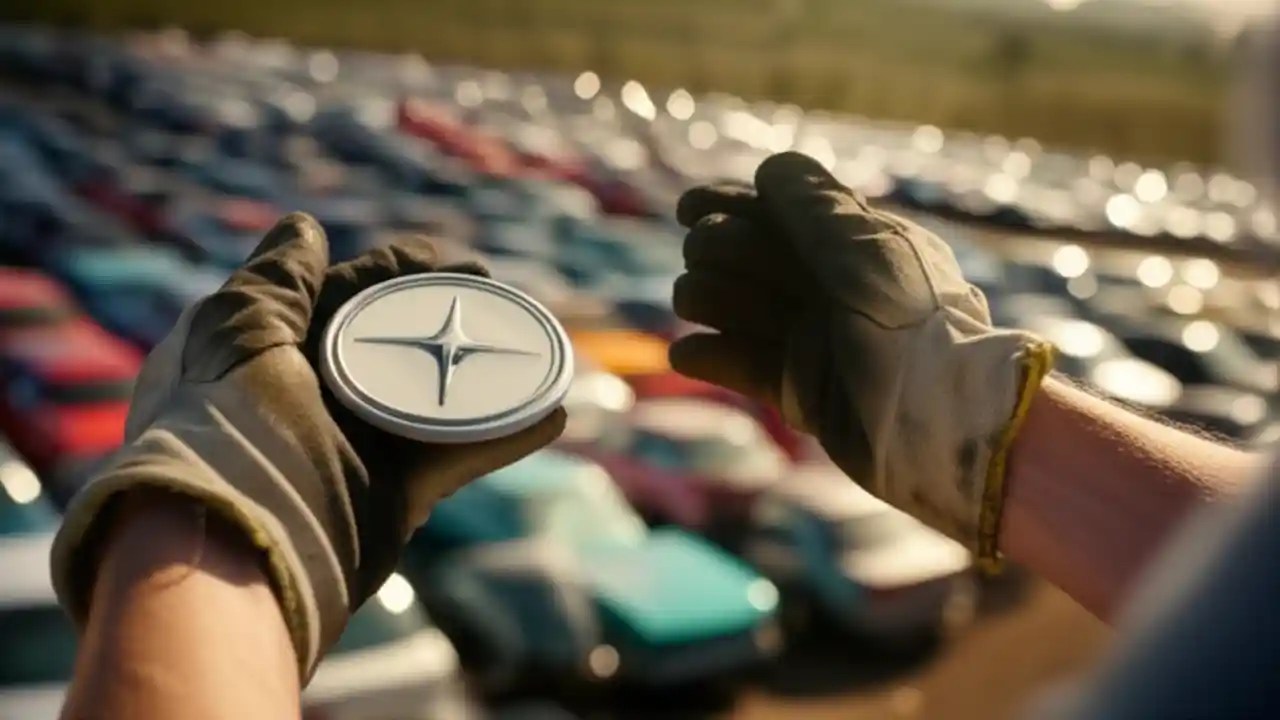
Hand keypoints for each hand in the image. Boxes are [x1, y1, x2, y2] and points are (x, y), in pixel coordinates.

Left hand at [52, 214, 565, 676]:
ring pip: (432, 397)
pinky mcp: (390, 495)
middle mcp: (309, 396)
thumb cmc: (227, 427)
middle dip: (447, 314)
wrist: (235, 553)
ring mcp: (353, 448)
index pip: (339, 294)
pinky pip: (458, 454)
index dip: (395, 271)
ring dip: (486, 374)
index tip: (452, 260)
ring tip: (537, 346)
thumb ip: (280, 279)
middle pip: (393, 340)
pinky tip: (550, 413)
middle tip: (500, 295)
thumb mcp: (242, 331)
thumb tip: (303, 226)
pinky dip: (505, 435)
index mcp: (266, 353)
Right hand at [670, 152, 1052, 568]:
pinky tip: (691, 352)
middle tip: (710, 256)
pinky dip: (708, 356)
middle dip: (717, 249)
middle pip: (743, 254)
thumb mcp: (863, 245)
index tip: (688, 210)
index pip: (776, 211)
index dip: (727, 205)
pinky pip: (738, 364)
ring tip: (697, 301)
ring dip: (706, 295)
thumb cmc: (905, 319)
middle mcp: (827, 285)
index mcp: (851, 242)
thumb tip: (769, 169)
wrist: (934, 416)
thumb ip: (811, 204)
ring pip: (733, 306)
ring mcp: (809, 337)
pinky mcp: (796, 389)